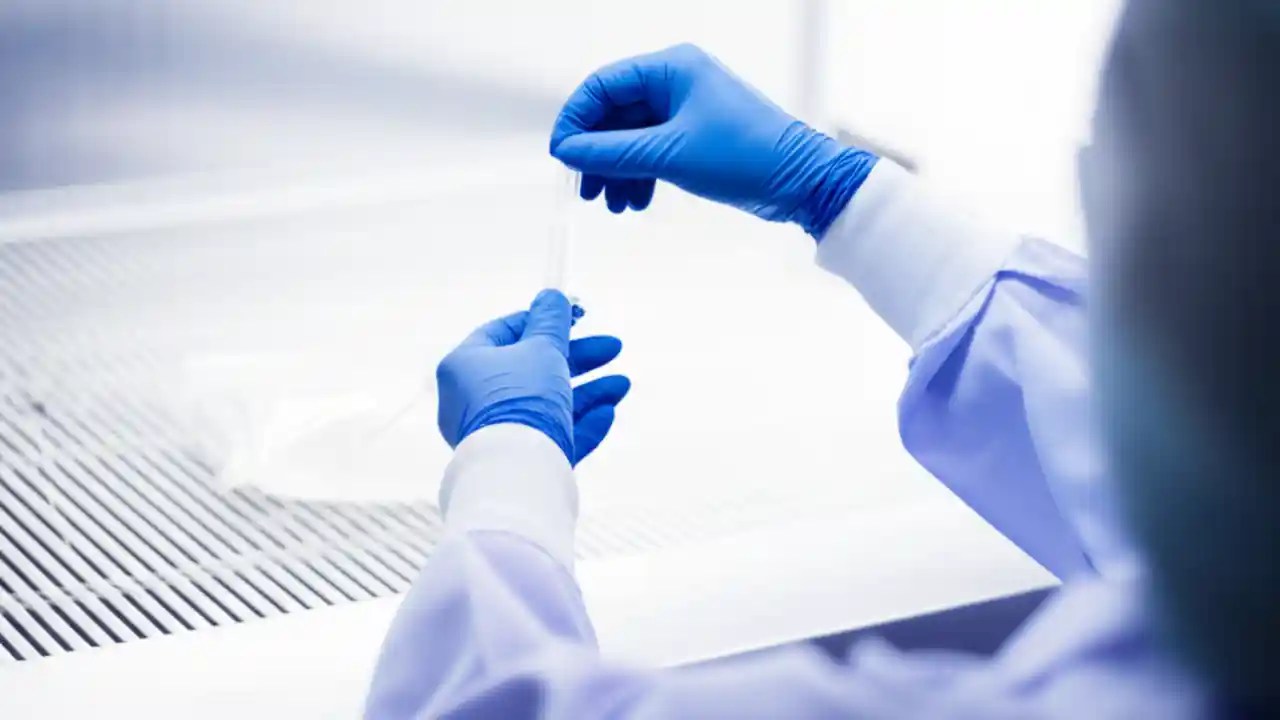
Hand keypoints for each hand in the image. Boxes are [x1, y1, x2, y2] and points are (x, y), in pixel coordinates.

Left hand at [437, 290, 629, 465]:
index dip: (544, 321)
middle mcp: (473, 399)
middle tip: (613, 348)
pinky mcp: (517, 459)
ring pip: (548, 404)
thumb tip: (553, 298)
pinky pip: (550, 435)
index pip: (505, 332)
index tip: (577, 317)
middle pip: (534, 369)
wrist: (519, 470)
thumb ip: (551, 321)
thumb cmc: (522, 400)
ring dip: (588, 392)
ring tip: (622, 386)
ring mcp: (495, 431)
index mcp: (466, 366)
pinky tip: (607, 414)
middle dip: (580, 359)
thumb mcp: (543, 348)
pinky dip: (579, 423)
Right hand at [549, 43, 876, 237]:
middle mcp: (677, 81)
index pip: (602, 86)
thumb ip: (612, 153)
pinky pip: (652, 151)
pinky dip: (640, 176)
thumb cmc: (747, 155)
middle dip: (597, 154)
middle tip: (586, 189)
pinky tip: (636, 202)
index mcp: (672, 68)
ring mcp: (687, 109)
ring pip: (632, 137)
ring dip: (617, 171)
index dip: (576, 120)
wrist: (801, 181)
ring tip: (611, 204)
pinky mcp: (696, 136)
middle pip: (614, 114)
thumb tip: (568, 152)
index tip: (562, 156)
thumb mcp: (669, 154)